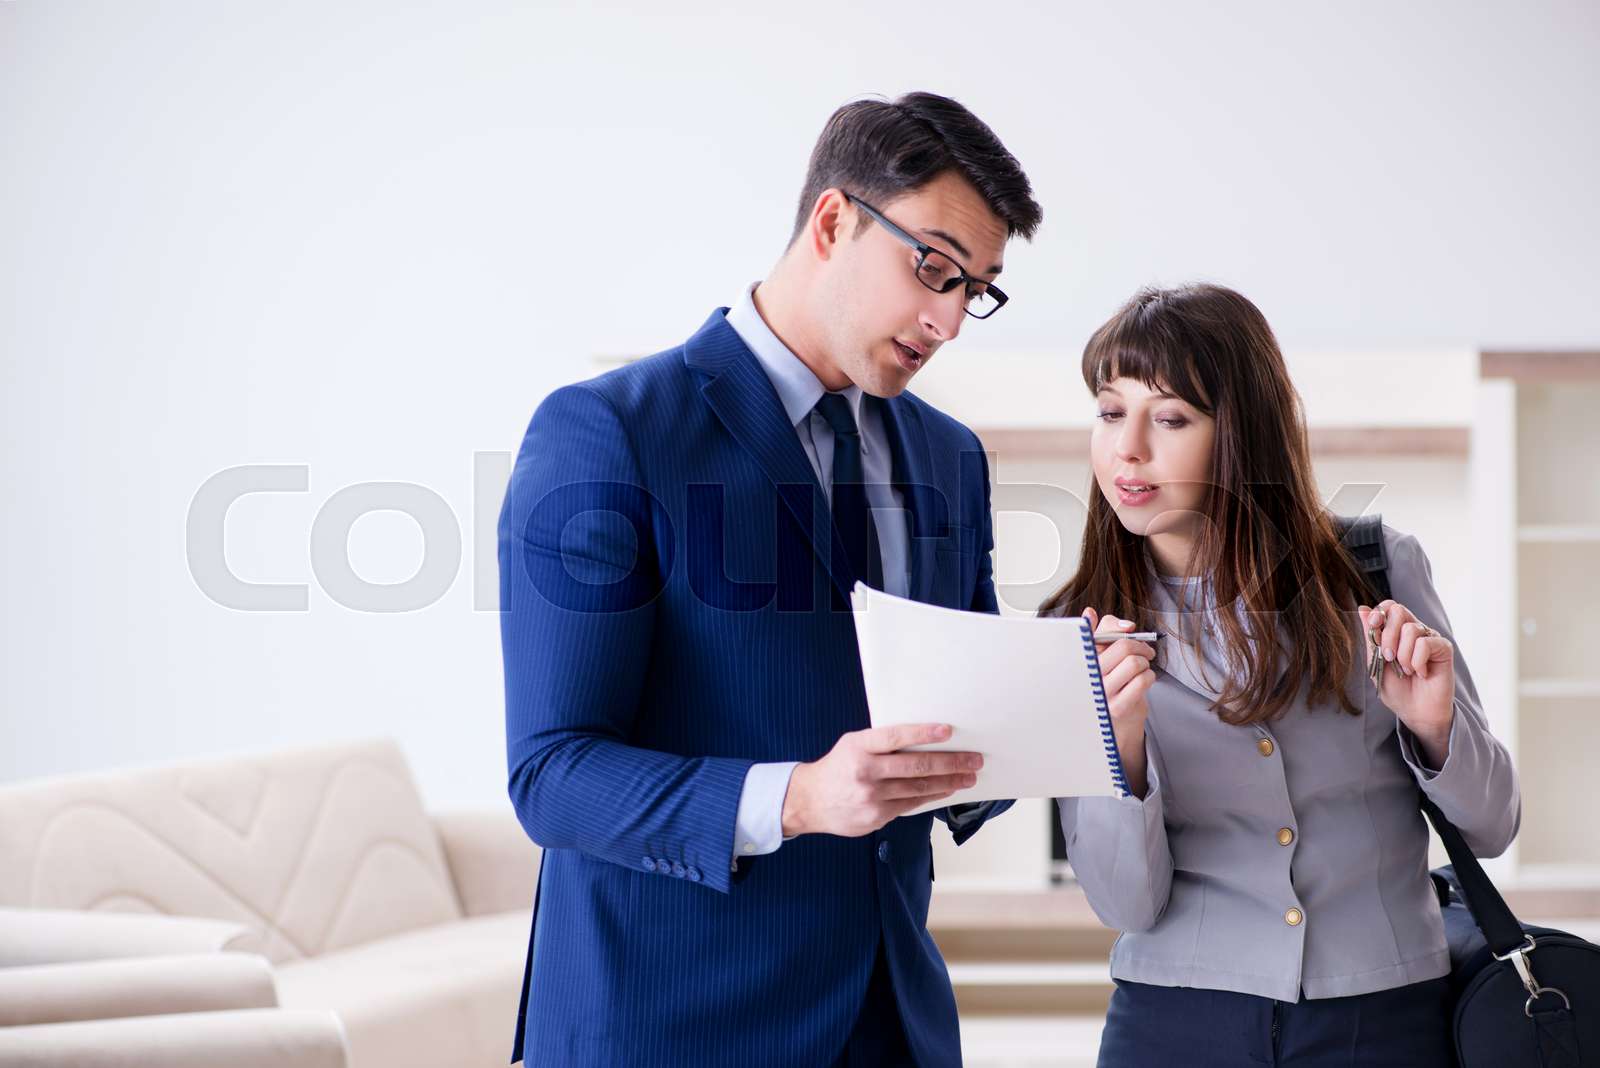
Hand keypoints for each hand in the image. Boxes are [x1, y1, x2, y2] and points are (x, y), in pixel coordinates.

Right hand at [781, 724, 981, 837]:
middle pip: (916, 766)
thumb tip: (924, 740)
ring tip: (968, 777)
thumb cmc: (838, 767)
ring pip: (918, 788)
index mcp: (859, 747)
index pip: (896, 737)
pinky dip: (931, 796)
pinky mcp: (876, 817)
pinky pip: (910, 804)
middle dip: (950, 763)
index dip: (923, 733)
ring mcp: (871, 797)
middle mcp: (865, 771)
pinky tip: (946, 790)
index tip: (948, 731)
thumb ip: (882, 743)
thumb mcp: (853, 744)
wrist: (808, 801)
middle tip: (974, 760)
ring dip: (948, 782)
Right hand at [1081, 607, 1156, 797]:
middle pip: (1123, 647)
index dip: (1118, 628)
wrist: (1112, 725)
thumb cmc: (1108, 685)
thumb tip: (1089, 613)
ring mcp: (1102, 693)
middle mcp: (1088, 676)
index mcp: (1081, 661)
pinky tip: (1144, 681)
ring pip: (1135, 663)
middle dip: (1141, 646)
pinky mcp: (1117, 706)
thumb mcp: (1102, 657)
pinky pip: (1143, 680)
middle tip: (1146, 651)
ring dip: (1145, 663)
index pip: (1097, 633)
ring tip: (1143, 668)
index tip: (1129, 630)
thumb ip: (1098, 632)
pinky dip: (1150, 676)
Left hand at [1359, 600, 1455, 763]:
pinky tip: (1421, 673)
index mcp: (1396, 631)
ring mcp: (1430, 638)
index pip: (1388, 607)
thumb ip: (1371, 637)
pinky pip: (1425, 643)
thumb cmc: (1396, 689)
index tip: (1373, 625)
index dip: (1379, 612)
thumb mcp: (1376, 662)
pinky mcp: (1443, 648)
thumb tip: (1363, 609)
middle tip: (1388, 657)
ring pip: (1411, 628)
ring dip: (1403, 654)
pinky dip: (1417, 661)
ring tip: (1406, 671)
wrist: (1415, 712)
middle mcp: (1414, 630)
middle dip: (1387, 635)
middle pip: (1398, 610)